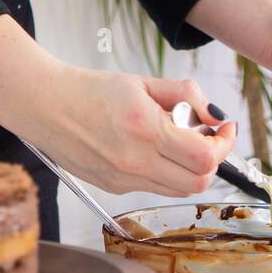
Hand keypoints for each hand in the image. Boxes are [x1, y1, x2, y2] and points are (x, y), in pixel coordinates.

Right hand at [35, 68, 238, 197]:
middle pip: (198, 182)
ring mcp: (124, 179)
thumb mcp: (142, 82)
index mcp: (145, 128)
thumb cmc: (90, 90)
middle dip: (213, 160)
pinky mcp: (114, 188)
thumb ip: (185, 95)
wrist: (46, 107)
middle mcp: (135, 161)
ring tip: (180, 142)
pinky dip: (167, 173)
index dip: (224, 143)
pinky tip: (155, 149)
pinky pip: (155, 188)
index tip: (225, 128)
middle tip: (207, 136)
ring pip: (179, 190)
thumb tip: (215, 114)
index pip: (204, 156)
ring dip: (191, 169)